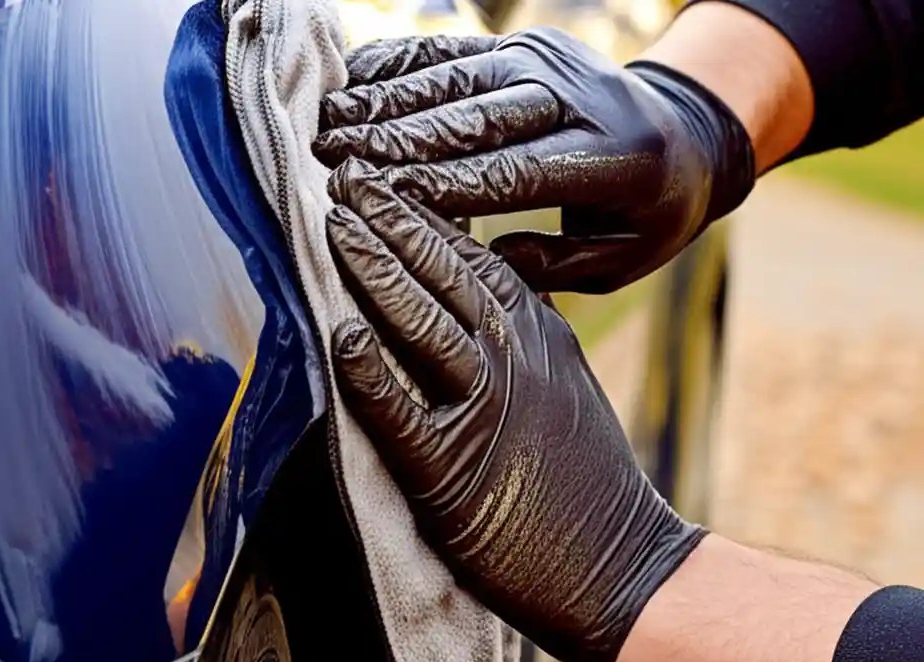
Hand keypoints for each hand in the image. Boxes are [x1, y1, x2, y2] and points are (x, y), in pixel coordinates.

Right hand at [315, 29, 754, 293]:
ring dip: (385, 101)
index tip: (380, 199)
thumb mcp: (622, 259)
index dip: (443, 184)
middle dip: (396, 140)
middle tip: (331, 158)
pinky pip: (454, 50)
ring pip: (456, 78)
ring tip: (326, 125)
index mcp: (613, 157)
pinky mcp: (524, 43)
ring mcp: (548, 60)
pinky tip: (351, 81)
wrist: (688, 130)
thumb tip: (479, 259)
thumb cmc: (649, 214)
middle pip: (475, 117)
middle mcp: (578, 96)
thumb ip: (553, 265)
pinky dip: (399, 65)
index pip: (513, 171)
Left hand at [326, 158, 705, 661]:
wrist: (623, 565)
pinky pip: (404, 414)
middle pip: (444, 274)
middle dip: (390, 219)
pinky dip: (372, 374)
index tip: (383, 175)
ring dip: (376, 271)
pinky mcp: (453, 474)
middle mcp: (514, 361)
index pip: (472, 256)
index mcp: (537, 335)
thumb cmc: (582, 476)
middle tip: (346, 174)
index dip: (422, 212)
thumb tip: (470, 277)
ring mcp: (486, 414)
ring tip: (333, 225)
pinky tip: (340, 338)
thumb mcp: (562, 378)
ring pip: (425, 325)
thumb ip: (518, 327)